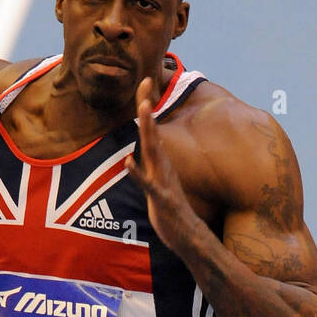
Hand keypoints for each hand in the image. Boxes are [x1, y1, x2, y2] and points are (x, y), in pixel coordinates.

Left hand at [123, 77, 198, 254]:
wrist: (188, 236)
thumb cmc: (172, 210)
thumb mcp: (161, 180)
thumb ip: (154, 164)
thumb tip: (146, 148)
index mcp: (161, 162)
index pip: (152, 129)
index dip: (148, 105)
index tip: (144, 80)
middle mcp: (163, 167)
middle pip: (153, 132)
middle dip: (148, 106)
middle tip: (145, 81)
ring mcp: (163, 181)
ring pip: (153, 151)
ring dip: (148, 129)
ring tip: (143, 107)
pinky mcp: (161, 199)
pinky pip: (148, 184)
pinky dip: (137, 173)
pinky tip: (128, 162)